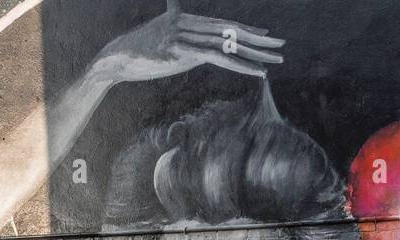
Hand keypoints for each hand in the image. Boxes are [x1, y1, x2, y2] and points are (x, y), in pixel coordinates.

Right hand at [94, 7, 283, 83]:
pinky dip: (242, 66)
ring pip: (228, 46)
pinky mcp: (183, 52)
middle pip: (231, 32)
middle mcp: (189, 24)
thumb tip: (173, 5)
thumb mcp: (159, 29)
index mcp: (187, 19)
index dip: (246, 29)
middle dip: (259, 39)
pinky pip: (219, 60)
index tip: (266, 35)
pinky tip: (258, 73)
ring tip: (276, 62)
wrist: (118, 57)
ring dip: (255, 55)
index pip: (223, 24)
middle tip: (281, 45)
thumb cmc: (139, 47)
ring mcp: (186, 37)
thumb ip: (171, 17)